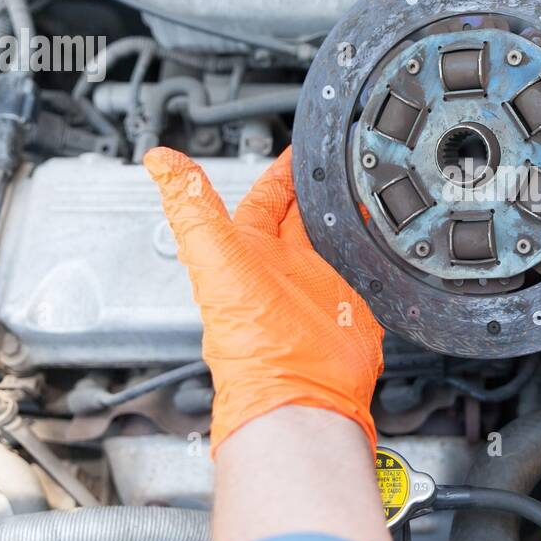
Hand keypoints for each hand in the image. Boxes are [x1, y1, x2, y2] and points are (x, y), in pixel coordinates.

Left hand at [144, 146, 383, 454]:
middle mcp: (285, 267)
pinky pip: (363, 269)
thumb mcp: (216, 259)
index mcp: (249, 252)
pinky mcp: (352, 306)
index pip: (265, 198)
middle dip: (318, 188)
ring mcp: (320, 285)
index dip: (282, 172)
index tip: (298, 150)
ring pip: (333, 239)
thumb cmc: (252, 338)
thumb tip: (158, 160)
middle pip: (302, 215)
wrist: (299, 391)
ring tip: (367, 189)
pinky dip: (372, 252)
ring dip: (347, 217)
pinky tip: (382, 238)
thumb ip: (191, 207)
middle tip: (339, 161)